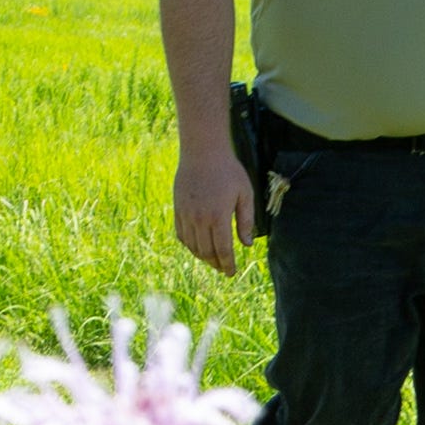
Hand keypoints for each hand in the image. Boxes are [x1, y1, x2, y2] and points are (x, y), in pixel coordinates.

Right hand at [174, 139, 255, 274]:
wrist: (202, 152)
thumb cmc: (228, 171)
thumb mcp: (245, 194)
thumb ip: (246, 220)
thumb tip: (247, 244)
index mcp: (218, 216)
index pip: (222, 250)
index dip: (227, 264)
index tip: (231, 272)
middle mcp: (200, 219)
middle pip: (206, 252)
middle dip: (216, 264)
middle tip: (223, 269)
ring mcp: (186, 215)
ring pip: (193, 246)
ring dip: (203, 257)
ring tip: (212, 260)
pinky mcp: (178, 209)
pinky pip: (182, 235)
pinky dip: (190, 245)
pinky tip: (198, 247)